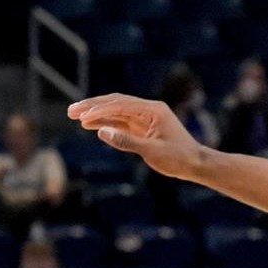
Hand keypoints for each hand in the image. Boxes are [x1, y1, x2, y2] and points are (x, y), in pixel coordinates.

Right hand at [67, 93, 209, 181]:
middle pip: (115, 103)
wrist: (196, 164)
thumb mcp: (152, 152)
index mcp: (152, 110)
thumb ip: (126, 142)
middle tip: (71, 111)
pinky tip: (91, 125)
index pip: (120, 105)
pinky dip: (105, 123)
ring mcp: (145, 118)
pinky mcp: (143, 127)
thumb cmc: (178, 158)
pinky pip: (120, 122)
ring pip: (115, 111)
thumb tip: (102, 131)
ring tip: (75, 117)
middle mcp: (148, 110)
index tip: (82, 116)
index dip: (99, 110)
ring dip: (96, 114)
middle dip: (92, 106)